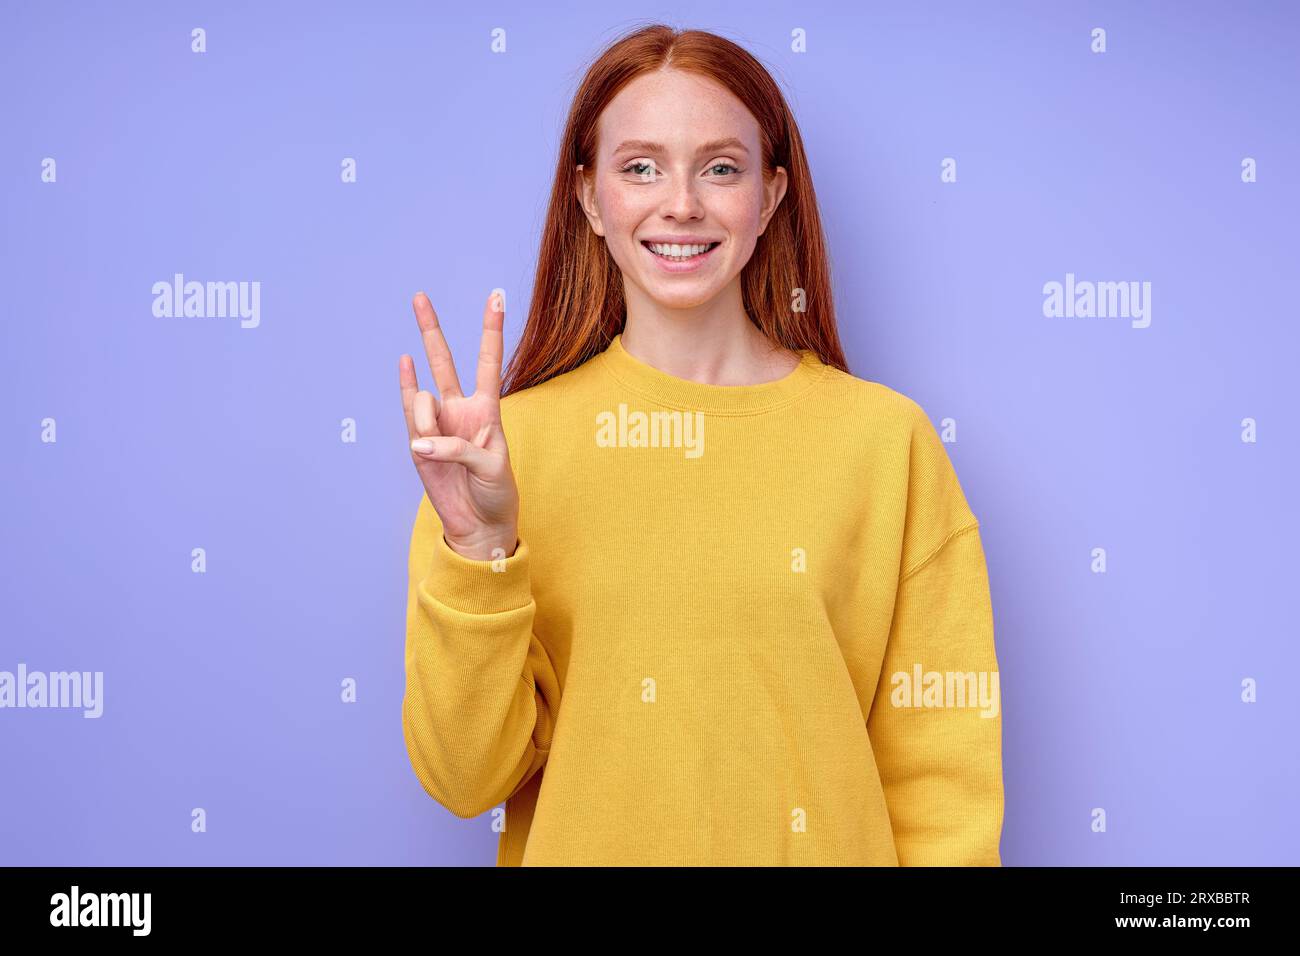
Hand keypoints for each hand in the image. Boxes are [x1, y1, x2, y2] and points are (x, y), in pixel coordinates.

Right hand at [399, 290, 519, 560]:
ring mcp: (436, 424)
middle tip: (420, 296)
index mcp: (488, 411)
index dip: (491, 329)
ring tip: (432, 449)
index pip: (489, 362)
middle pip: (444, 361)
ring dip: (426, 423)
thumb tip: (420, 442)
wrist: (478, 524)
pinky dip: (407, 390)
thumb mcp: (490, 467)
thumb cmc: (495, 492)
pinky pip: (407, 411)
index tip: (496, 295)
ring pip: (423, 400)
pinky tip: (405, 362)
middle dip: (431, 328)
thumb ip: (457, 449)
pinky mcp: (417, 442)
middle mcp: (461, 410)